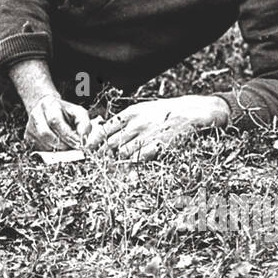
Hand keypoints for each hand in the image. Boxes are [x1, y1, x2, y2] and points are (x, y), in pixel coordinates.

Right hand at [25, 93, 91, 150]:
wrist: (48, 110)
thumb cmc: (65, 113)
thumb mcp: (78, 113)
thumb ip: (85, 125)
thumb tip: (84, 142)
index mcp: (49, 104)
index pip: (55, 121)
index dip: (68, 135)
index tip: (79, 144)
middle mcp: (36, 114)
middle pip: (45, 134)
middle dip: (62, 144)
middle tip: (72, 148)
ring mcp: (29, 127)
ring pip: (41, 144)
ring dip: (56, 150)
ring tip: (65, 148)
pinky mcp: (27, 138)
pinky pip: (37, 150)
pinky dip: (50, 153)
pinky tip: (56, 149)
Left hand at [87, 96, 228, 160]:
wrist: (189, 113)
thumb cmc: (163, 112)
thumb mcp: (141, 110)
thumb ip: (123, 121)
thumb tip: (103, 129)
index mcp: (129, 114)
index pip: (103, 130)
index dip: (93, 142)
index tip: (88, 149)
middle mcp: (135, 125)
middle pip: (109, 145)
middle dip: (103, 154)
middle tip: (99, 161)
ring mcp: (145, 137)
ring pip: (122, 154)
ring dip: (117, 161)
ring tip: (115, 164)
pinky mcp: (156, 148)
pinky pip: (138, 160)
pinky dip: (132, 165)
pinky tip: (131, 167)